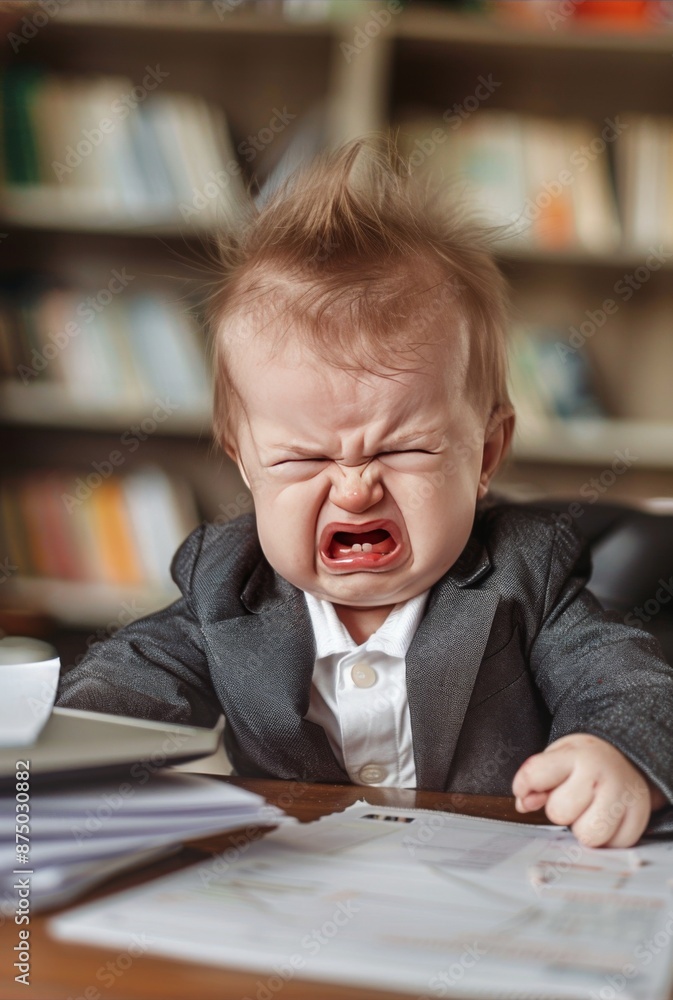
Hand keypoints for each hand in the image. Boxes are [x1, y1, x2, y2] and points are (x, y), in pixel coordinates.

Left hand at [511, 733, 666, 847]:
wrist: (627, 758)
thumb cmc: (585, 762)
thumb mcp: (557, 759)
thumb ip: (535, 780)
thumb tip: (524, 804)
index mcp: (576, 755)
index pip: (535, 775)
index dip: (523, 786)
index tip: (527, 790)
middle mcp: (601, 774)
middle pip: (559, 813)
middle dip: (560, 811)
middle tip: (572, 798)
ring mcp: (624, 796)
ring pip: (588, 836)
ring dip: (584, 829)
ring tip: (589, 811)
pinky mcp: (639, 818)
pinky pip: (612, 846)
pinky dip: (607, 838)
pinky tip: (607, 819)